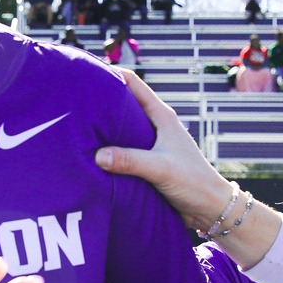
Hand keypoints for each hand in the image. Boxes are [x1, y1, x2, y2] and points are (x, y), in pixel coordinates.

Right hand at [92, 67, 234, 229]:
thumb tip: (98, 156)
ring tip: (76, 127)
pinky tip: (91, 154)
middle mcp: (155, 125)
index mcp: (161, 116)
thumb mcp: (161, 169)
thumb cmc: (193, 182)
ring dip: (103, 128)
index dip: (110, 74)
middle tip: (73, 102)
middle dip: (100, 102)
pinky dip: (109, 148)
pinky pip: (123, 148)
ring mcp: (151, 143)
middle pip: (123, 104)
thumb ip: (131, 161)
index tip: (86, 74)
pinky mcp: (148, 161)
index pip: (132, 83)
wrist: (209, 209)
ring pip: (121, 128)